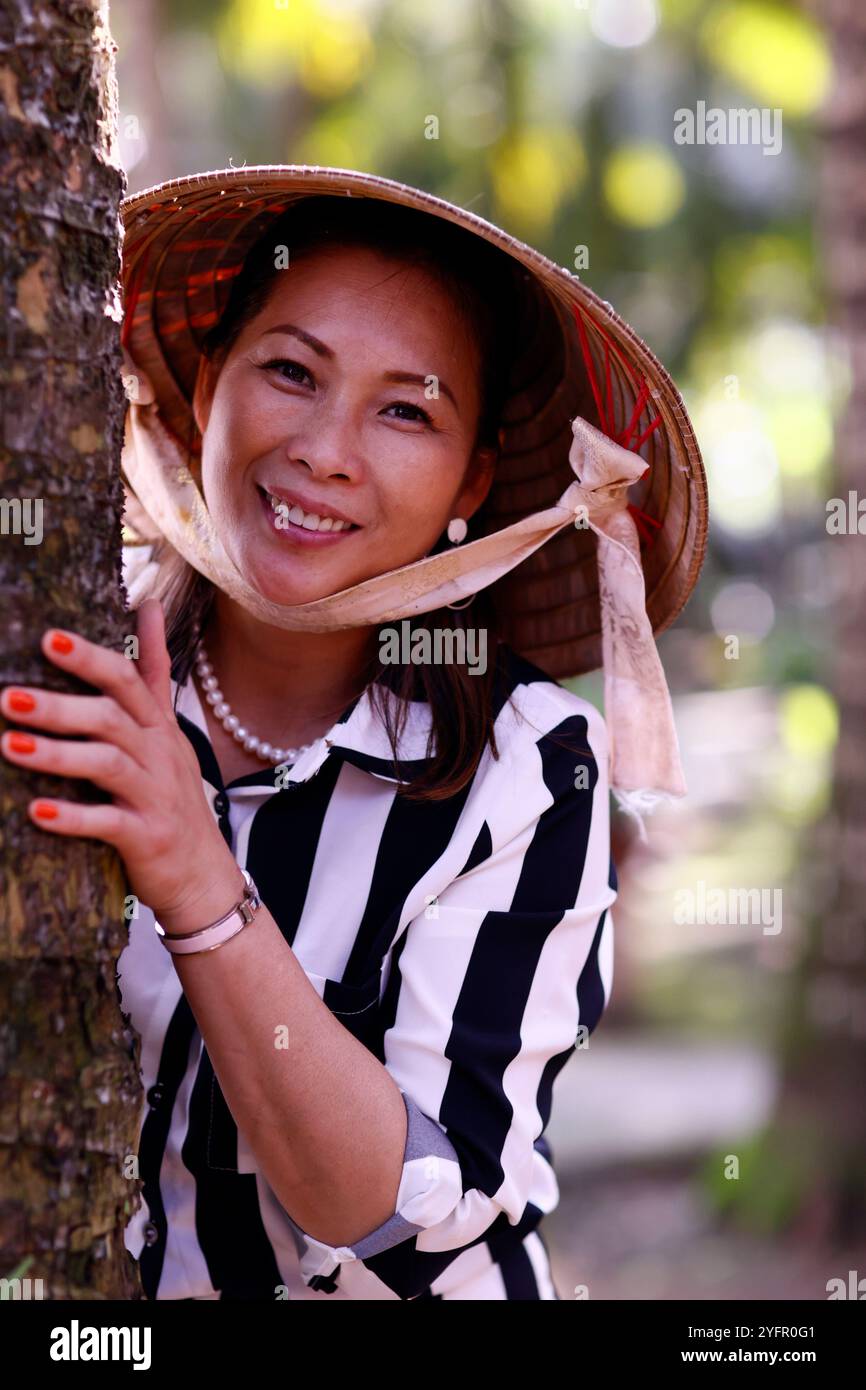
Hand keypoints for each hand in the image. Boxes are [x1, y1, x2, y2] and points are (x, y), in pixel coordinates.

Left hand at [0, 599, 241, 927]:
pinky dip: (73, 817)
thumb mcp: (167, 732)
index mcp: (158, 727)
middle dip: (60, 705)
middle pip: (113, 717)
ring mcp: (156, 796)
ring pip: (107, 765)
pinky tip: (38, 811)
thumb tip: (149, 605)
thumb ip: (152, 674)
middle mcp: (160, 755)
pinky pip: (110, 823)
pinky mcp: (148, 838)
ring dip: (57, 754)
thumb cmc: (171, 798)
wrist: (203, 875)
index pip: (129, 680)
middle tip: (8, 696)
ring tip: (7, 745)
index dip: (91, 658)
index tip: (49, 638)